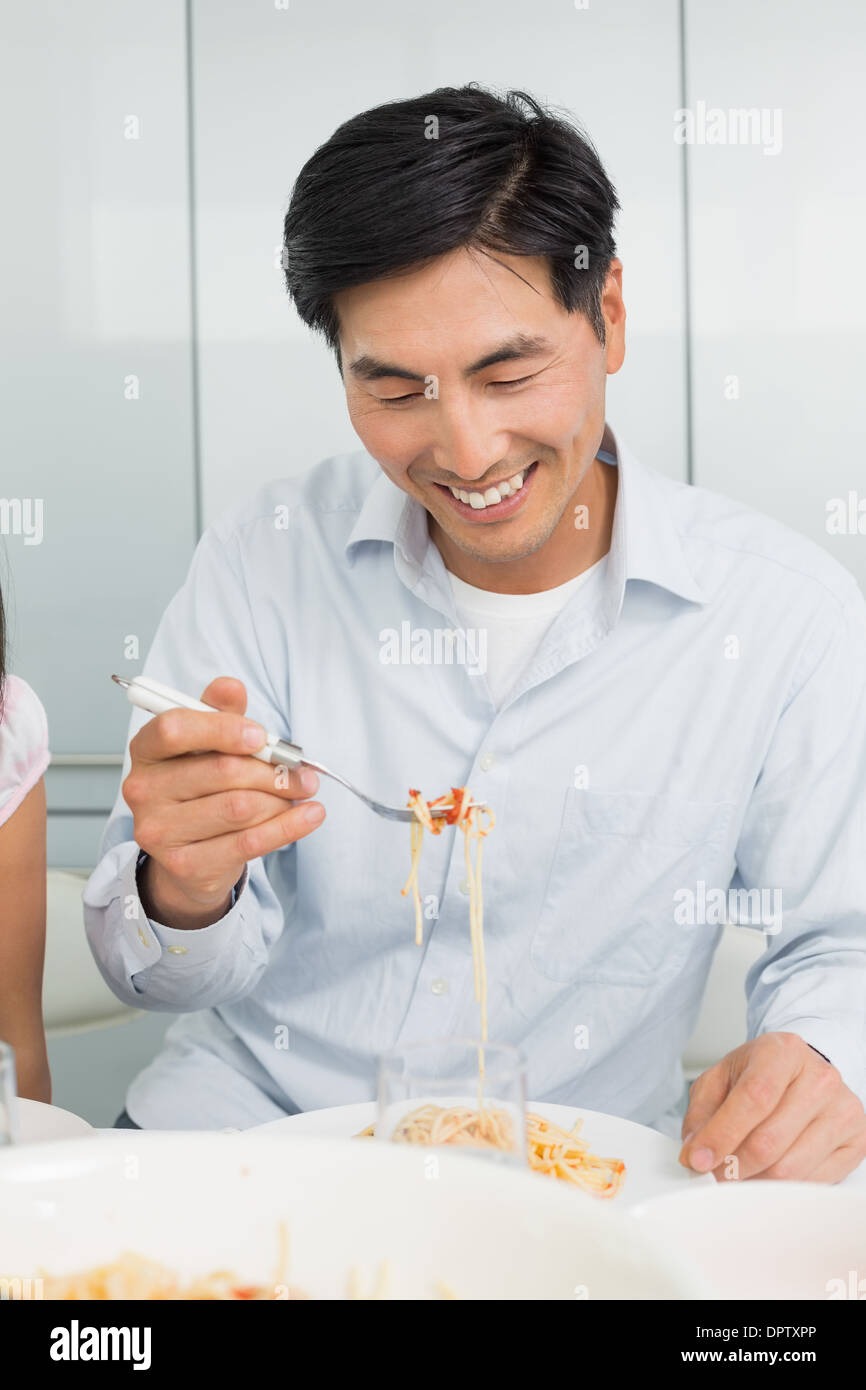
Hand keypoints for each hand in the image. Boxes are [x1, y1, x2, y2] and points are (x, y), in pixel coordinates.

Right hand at [123, 676, 323, 925]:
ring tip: (300, 794)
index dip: (223, 729)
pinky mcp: (184, 865)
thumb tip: (230, 686)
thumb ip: (219, 713)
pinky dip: (288, 827)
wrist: (188, 856)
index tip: (261, 737)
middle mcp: (143, 790)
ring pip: (239, 808)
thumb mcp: (206, 745)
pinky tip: (309, 816)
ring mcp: (159, 831)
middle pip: (220, 772)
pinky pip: (248, 842)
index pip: (175, 729)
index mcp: (146, 750)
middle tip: (303, 773)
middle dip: (272, 770)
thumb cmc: (200, 789)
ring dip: (281, 799)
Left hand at [679, 1031, 865, 1182]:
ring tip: (738, 1173)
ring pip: (791, 1168)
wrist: (802, 1073)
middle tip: (713, 1174)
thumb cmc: (760, 1075)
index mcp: (783, 1052)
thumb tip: (694, 1154)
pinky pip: (812, 1182)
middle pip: (770, 1140)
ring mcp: (844, 1110)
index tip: (698, 1160)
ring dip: (754, 1180)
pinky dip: (781, 1187)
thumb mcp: (721, 1079)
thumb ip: (702, 1114)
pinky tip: (767, 1173)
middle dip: (733, 1166)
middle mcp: (820, 1078)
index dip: (722, 1134)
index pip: (754, 1098)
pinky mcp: (857, 1142)